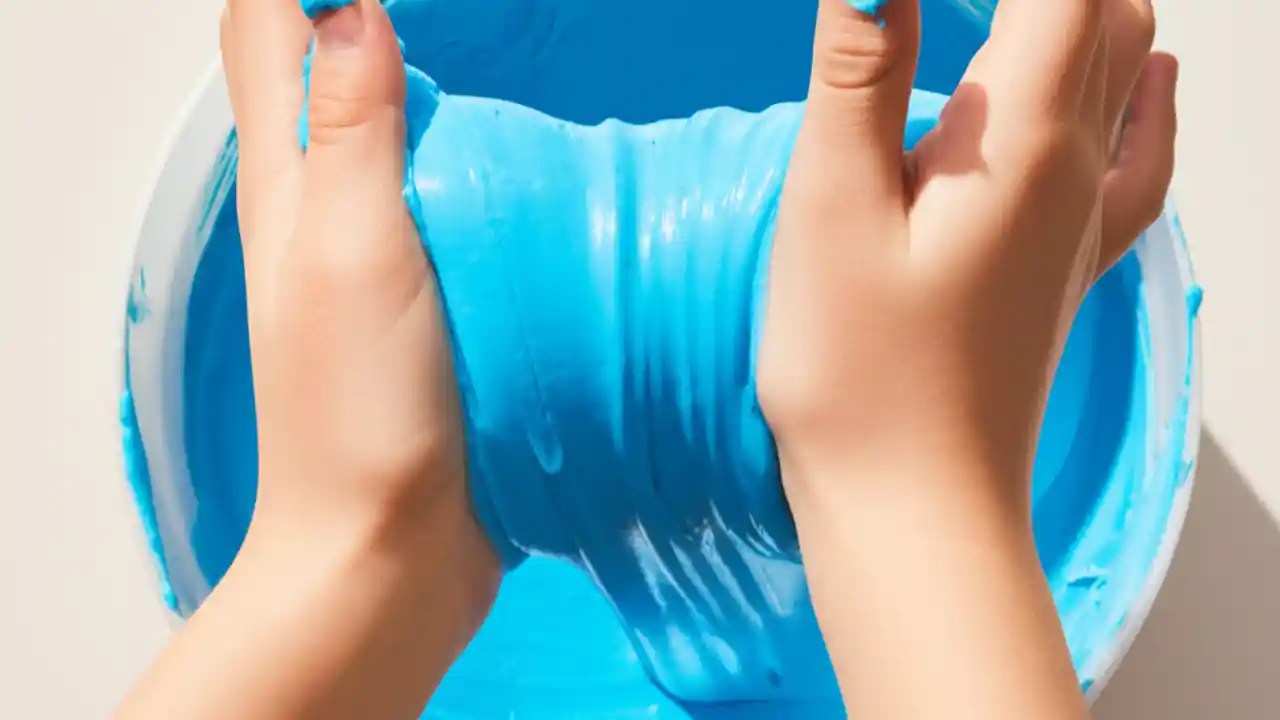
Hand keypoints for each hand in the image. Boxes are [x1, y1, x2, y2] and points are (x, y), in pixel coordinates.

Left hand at [118, 3, 496, 717]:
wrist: (392, 553)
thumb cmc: (357, 415)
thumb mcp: (352, 250)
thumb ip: (351, 127)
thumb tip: (351, 8)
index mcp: (290, 187)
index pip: (266, 38)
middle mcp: (327, 215)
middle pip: (323, 80)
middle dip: (362, 21)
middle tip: (448, 19)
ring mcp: (384, 265)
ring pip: (397, 146)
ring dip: (430, 94)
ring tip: (494, 65)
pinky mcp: (439, 312)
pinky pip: (456, 218)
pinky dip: (483, 179)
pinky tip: (536, 179)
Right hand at [757, 1, 1175, 716]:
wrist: (914, 504)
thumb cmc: (861, 372)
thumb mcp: (832, 208)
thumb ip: (859, 70)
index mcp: (1021, 136)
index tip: (914, 3)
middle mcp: (1078, 164)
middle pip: (1103, 8)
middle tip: (941, 14)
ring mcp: (1086, 219)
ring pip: (1125, 64)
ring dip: (1081, 12)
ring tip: (1019, 14)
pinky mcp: (1071, 265)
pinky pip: (1144, 153)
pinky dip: (1143, 92)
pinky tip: (1149, 80)